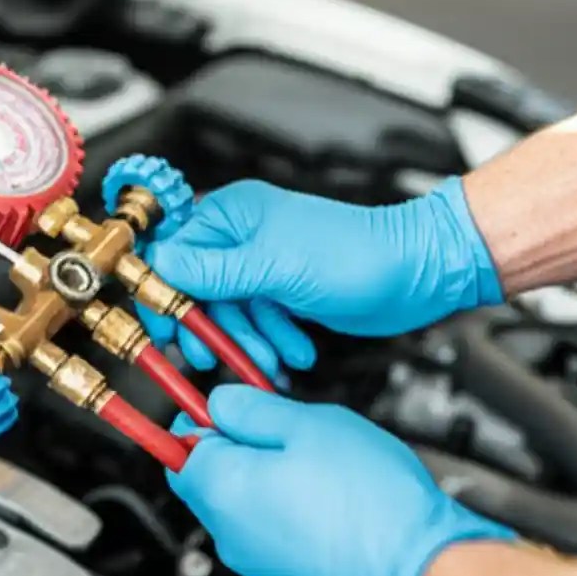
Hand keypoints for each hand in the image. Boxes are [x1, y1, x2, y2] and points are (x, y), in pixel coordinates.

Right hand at [140, 177, 501, 375]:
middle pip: (196, 291)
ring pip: (228, 314)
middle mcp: (241, 237)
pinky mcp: (282, 291)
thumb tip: (160, 265)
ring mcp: (262, 265)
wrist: (416, 273)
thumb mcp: (274, 267)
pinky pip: (256, 323)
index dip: (166, 295)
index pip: (172, 254)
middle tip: (210, 357)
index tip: (167, 328)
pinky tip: (290, 355)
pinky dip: (270, 343)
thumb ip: (213, 270)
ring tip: (269, 361)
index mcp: (232, 215)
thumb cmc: (359, 255)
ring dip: (246, 343)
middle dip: (209, 329)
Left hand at [168, 386, 513, 575]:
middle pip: (212, 480)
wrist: (423, 574)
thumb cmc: (374, 502)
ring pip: (246, 509)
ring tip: (324, 470)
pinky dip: (293, 516)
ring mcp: (258, 565)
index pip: (178, 449)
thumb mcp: (308, 423)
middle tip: (291, 433)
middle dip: (243, 451)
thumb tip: (219, 403)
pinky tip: (335, 504)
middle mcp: (229, 535)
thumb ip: (251, 408)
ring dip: (271, 483)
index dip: (205, 420)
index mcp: (221, 489)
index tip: (234, 408)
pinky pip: (275, 538)